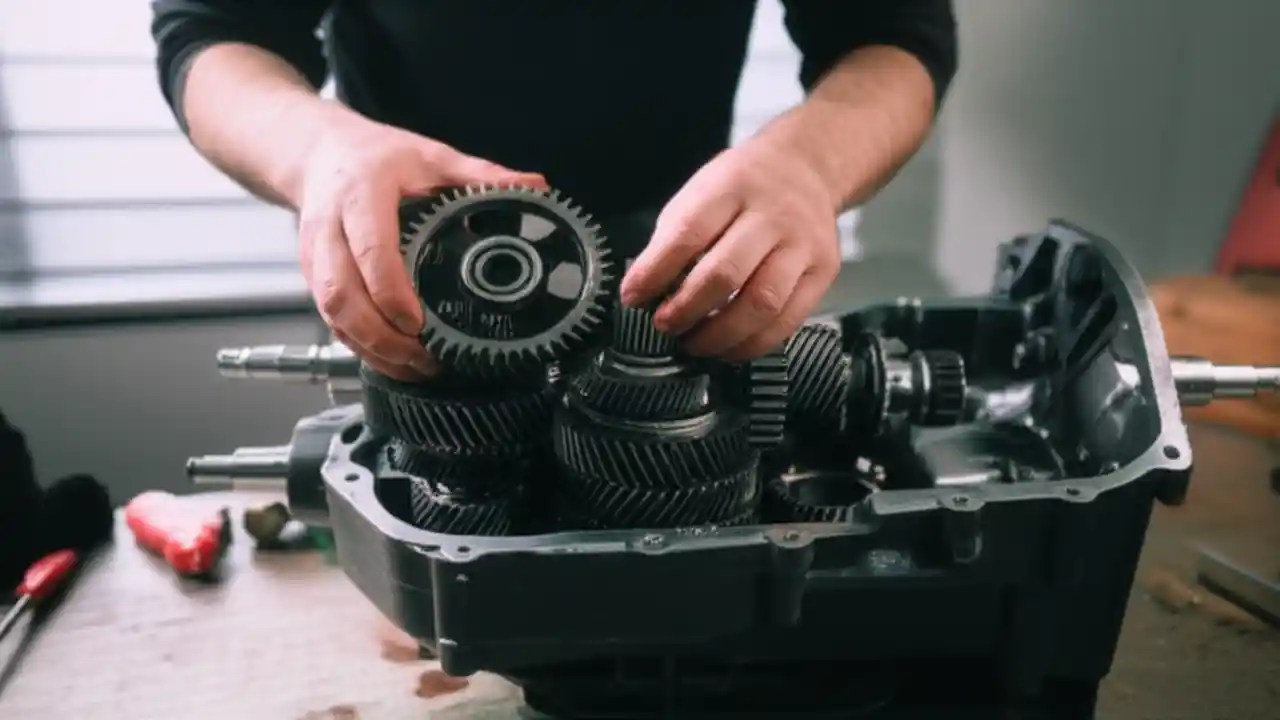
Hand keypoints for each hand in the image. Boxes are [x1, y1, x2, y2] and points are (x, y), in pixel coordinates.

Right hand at [296, 107, 545, 379]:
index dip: (389, 291)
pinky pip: (329, 319)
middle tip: (423, 356)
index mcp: (362, 195)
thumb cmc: (377, 156)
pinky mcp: (312, 275)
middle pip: (341, 293)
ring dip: (369, 347)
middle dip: (380, 335)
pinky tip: (392, 360)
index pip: (369, 249)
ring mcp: (314, 255)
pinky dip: (359, 346)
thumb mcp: (432, 155)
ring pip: (331, 312)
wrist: (321, 153)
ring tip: (414, 366)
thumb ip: (481, 174)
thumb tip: (534, 185)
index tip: (417, 322)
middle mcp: (330, 227)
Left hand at [619, 137, 840, 360]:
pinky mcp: (824, 271)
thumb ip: (674, 238)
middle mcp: (772, 215)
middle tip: (664, 325)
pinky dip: (753, 344)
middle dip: (686, 309)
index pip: (688, 234)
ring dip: (720, 335)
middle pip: (726, 273)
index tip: (633, 297)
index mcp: (732, 187)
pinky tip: (729, 348)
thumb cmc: (742, 187)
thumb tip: (645, 291)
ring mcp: (803, 244)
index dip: (655, 272)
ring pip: (762, 303)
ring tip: (694, 344)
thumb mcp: (701, 192)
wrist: (806, 168)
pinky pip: (788, 320)